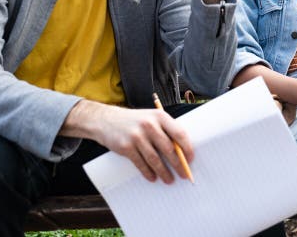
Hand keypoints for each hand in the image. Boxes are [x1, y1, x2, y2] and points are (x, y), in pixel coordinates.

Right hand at [62, 101, 193, 183]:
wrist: (106, 120)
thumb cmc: (135, 121)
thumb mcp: (152, 118)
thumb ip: (165, 130)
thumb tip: (181, 151)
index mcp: (160, 116)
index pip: (179, 133)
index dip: (187, 148)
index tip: (191, 159)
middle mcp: (150, 125)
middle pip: (168, 149)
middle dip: (178, 164)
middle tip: (184, 174)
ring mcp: (137, 136)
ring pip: (155, 159)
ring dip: (164, 172)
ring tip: (169, 180)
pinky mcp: (126, 147)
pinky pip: (141, 163)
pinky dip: (148, 173)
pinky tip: (153, 178)